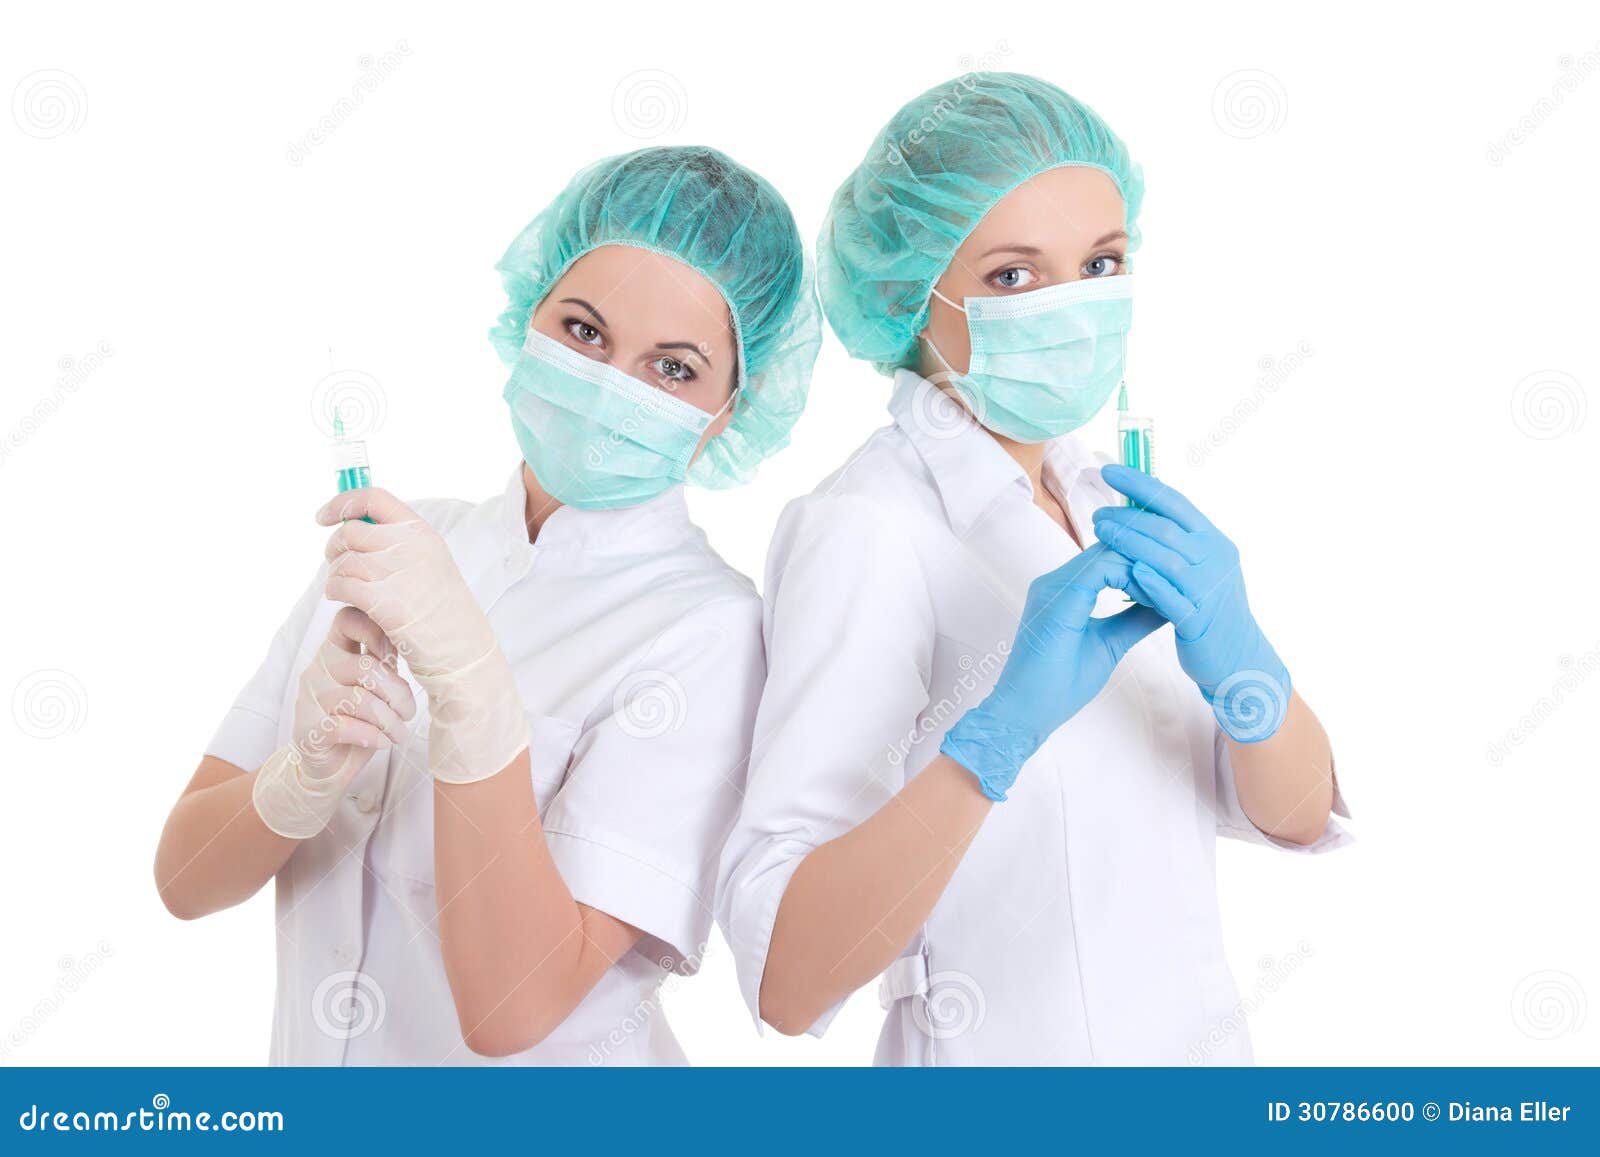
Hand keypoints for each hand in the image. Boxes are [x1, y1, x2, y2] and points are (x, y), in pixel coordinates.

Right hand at [288, 606, 416, 779]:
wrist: (330, 765)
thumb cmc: (360, 718)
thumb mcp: (376, 684)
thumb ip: (385, 661)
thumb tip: (413, 642)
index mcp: (335, 649)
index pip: (348, 619)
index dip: (375, 631)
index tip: (394, 657)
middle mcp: (318, 667)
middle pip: (366, 667)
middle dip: (398, 694)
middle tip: (408, 713)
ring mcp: (310, 697)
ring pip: (360, 700)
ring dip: (390, 722)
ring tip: (398, 734)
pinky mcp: (307, 728)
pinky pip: (346, 726)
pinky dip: (373, 737)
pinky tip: (381, 742)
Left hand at [317, 488, 526, 783]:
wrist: (463, 650)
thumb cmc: (442, 611)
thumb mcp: (430, 564)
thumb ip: (398, 544)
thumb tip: (350, 528)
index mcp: (422, 533)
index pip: (373, 499)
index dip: (341, 502)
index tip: (323, 517)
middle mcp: (411, 546)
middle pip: (350, 532)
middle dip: (335, 549)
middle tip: (338, 566)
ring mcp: (399, 573)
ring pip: (342, 562)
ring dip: (336, 577)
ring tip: (346, 591)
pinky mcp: (385, 602)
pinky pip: (340, 586)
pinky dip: (336, 593)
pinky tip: (346, 603)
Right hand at [940, 544, 1164, 799]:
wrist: (1026, 713)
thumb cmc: (1059, 686)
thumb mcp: (1109, 644)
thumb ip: (1133, 619)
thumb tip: (1168, 602)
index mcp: (1064, 589)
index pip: (1109, 554)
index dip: (1144, 560)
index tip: (1175, 578)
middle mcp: (1055, 581)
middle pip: (1110, 546)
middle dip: (1148, 556)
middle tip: (1182, 574)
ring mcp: (1053, 587)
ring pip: (1108, 553)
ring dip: (1144, 567)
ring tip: (1172, 586)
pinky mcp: (1057, 600)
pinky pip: (1101, 571)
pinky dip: (1132, 578)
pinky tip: (1154, 596)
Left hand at [1093, 464, 1290, 741]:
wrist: (1239, 659)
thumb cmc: (1210, 610)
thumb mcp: (1200, 568)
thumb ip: (1176, 542)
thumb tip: (1143, 508)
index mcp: (1213, 541)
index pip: (1174, 502)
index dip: (1140, 484)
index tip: (1108, 469)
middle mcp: (1215, 559)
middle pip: (1166, 529)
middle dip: (1127, 517)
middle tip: (1096, 514)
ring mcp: (1209, 590)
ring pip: (1166, 559)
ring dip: (1130, 543)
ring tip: (1100, 534)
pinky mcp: (1200, 621)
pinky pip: (1172, 599)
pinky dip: (1151, 584)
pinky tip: (1128, 573)